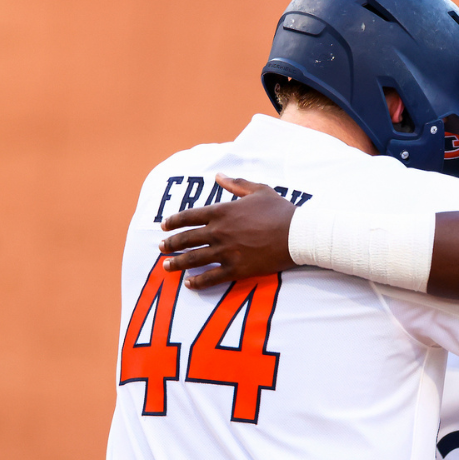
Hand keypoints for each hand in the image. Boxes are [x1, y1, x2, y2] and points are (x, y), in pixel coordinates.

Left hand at [159, 173, 297, 289]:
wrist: (297, 234)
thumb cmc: (280, 211)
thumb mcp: (259, 190)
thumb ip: (236, 183)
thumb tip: (219, 175)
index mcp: (222, 212)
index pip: (189, 216)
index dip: (173, 221)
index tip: (163, 226)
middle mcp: (219, 232)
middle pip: (186, 239)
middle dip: (170, 244)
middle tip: (161, 247)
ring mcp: (226, 251)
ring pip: (193, 259)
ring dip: (177, 263)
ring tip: (167, 266)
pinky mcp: (237, 268)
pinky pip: (211, 277)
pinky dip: (197, 282)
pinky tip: (189, 284)